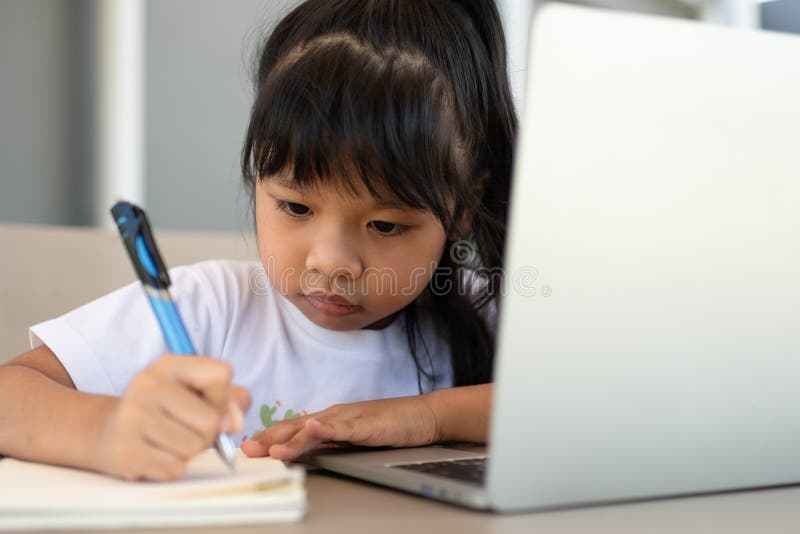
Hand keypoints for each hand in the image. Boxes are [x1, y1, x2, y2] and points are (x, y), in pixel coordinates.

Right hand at [91, 355, 250, 480]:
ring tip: (166, 441)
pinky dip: (170, 468)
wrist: (109, 433)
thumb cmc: (167, 412)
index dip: (222, 397)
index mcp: (169, 364)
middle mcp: (147, 383)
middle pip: (211, 420)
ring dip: (188, 452)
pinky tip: (153, 455)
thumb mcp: (199, 393)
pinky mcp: (125, 450)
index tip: (203, 402)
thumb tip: (234, 424)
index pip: (221, 373)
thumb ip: (233, 400)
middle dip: (206, 433)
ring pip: (194, 448)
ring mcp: (133, 416)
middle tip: (182, 428)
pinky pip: (174, 469)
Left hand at [241, 395, 440, 461]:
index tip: (247, 447)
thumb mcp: (353, 436)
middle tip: (246, 450)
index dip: (269, 435)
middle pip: (296, 426)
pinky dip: (328, 428)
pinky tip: (314, 428)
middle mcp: (336, 414)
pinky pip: (346, 427)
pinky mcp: (369, 424)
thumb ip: (330, 442)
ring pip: (316, 429)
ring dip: (291, 438)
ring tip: (271, 448)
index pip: (293, 427)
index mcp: (330, 418)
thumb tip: (306, 452)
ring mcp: (351, 418)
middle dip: (270, 438)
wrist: (423, 415)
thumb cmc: (391, 425)